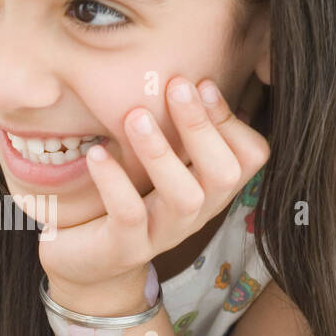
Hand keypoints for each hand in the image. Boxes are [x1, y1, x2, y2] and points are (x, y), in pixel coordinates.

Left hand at [38, 75, 269, 300]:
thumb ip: (178, 128)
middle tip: (175, 86)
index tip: (201, 83)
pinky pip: (129, 215)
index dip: (230, 120)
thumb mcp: (158, 161)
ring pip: (184, 197)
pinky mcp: (124, 248)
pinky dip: (115, 181)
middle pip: (224, 174)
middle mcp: (195, 212)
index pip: (251, 156)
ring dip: (161, 152)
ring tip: (135, 116)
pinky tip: (97, 153)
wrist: (84, 262)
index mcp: (210, 188)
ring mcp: (162, 234)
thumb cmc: (124, 197)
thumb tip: (188, 74)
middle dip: (202, 127)